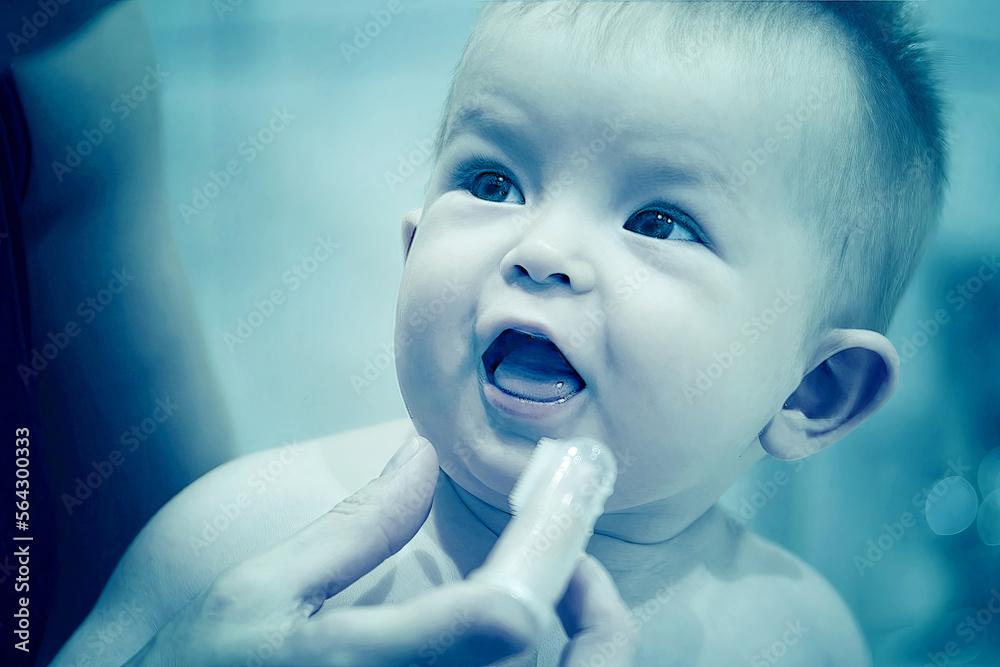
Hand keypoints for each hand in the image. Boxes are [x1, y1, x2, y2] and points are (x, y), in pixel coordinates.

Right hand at [124, 436, 635, 666]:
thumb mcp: (264, 588)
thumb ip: (357, 527)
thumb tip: (421, 454)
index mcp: (369, 663)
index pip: (503, 626)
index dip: (555, 580)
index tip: (557, 537)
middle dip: (598, 622)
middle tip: (576, 573)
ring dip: (582, 653)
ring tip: (554, 602)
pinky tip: (515, 647)